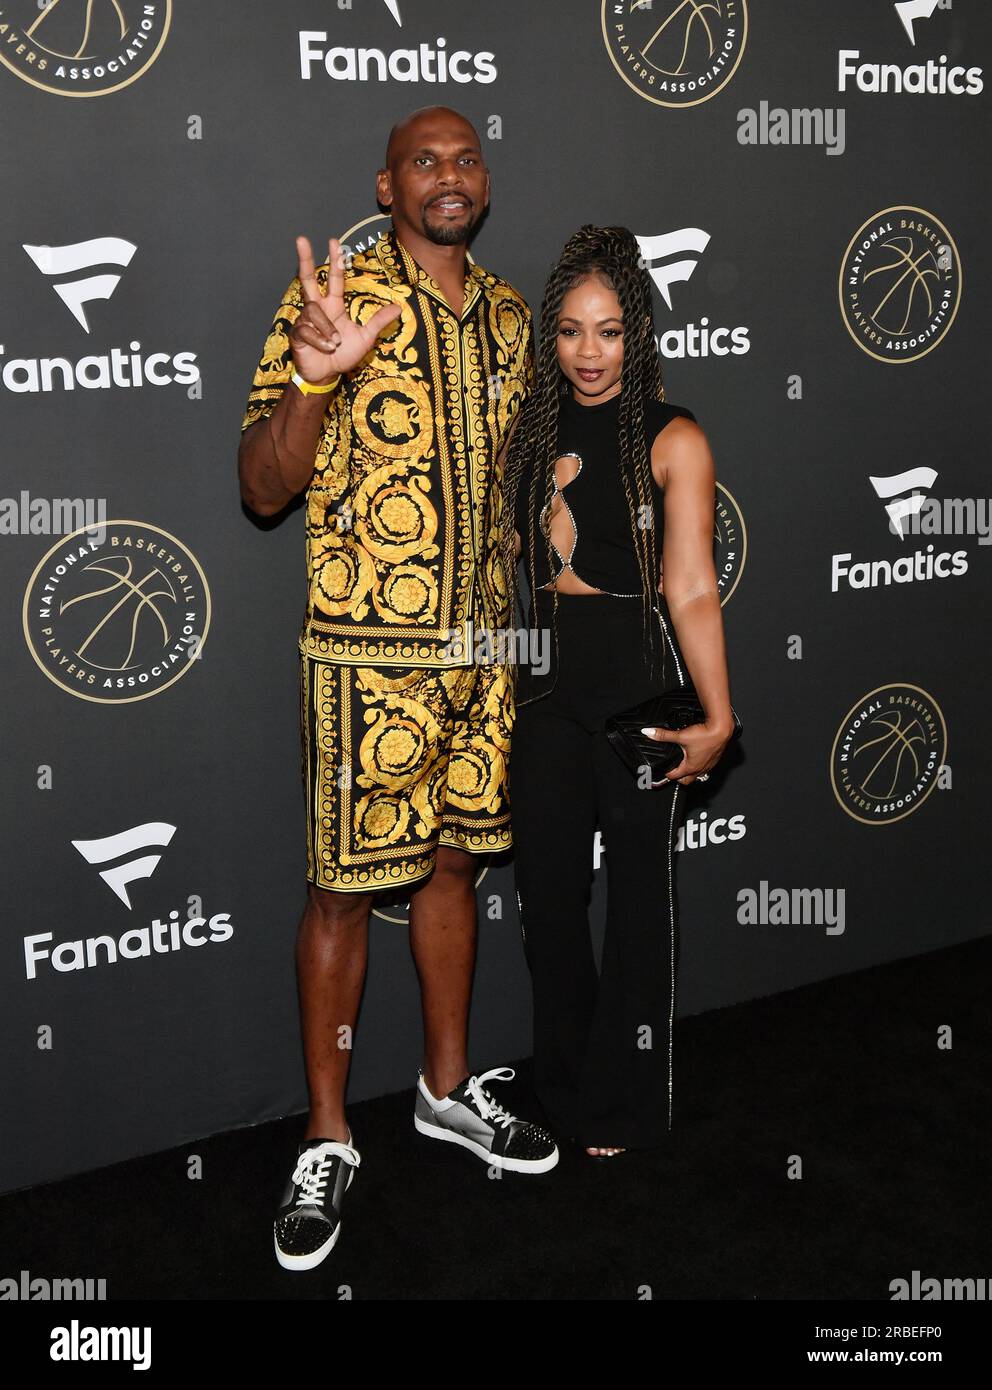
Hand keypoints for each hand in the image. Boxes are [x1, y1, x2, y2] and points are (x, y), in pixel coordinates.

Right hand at [289, 235, 401, 384]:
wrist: (327, 375)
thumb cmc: (343, 355)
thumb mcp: (366, 337)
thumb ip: (378, 321)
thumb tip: (398, 307)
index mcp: (333, 305)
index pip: (335, 278)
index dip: (336, 261)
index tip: (335, 242)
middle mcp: (318, 307)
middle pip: (308, 278)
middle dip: (304, 258)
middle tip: (302, 239)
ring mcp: (305, 319)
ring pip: (314, 312)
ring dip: (327, 329)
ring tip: (335, 343)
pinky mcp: (297, 332)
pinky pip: (307, 330)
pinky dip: (319, 340)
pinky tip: (326, 348)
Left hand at [641, 717, 733, 786]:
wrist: (722, 729)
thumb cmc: (705, 735)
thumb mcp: (680, 735)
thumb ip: (664, 735)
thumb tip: (650, 733)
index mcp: (691, 766)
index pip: (675, 776)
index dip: (667, 773)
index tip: (663, 769)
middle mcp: (700, 768)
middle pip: (687, 780)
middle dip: (678, 777)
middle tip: (672, 770)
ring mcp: (709, 765)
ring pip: (697, 774)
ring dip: (690, 771)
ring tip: (684, 764)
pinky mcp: (715, 759)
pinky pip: (706, 767)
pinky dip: (699, 765)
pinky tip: (697, 756)